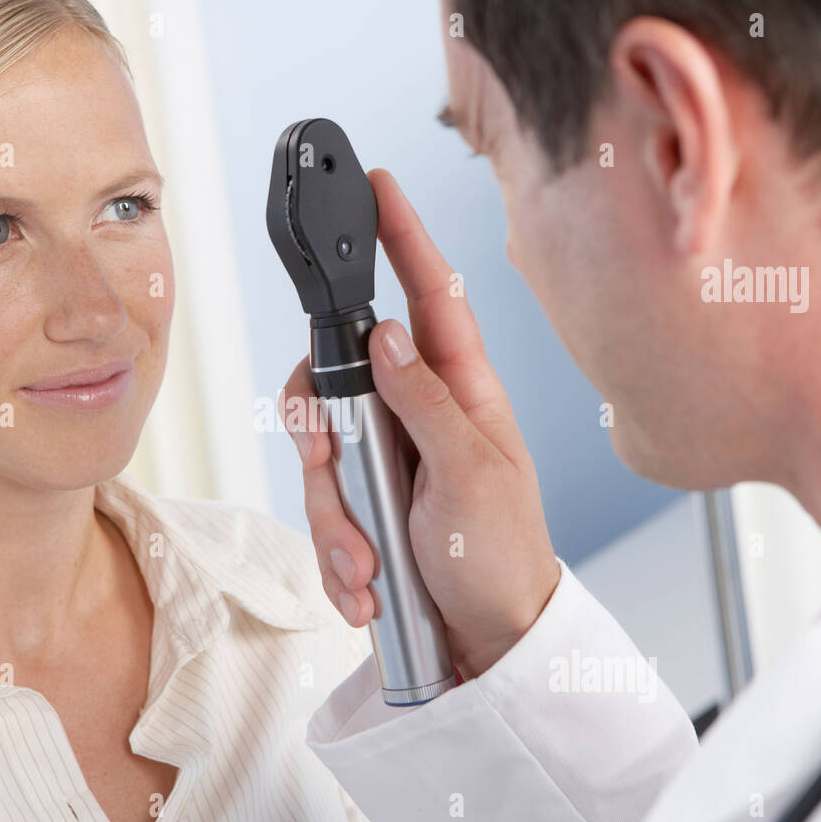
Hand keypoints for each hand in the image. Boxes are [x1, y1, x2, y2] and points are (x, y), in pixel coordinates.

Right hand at [280, 168, 560, 679]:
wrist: (489, 637)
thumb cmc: (502, 555)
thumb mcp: (472, 474)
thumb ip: (424, 401)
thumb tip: (385, 332)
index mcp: (460, 389)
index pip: (428, 294)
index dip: (403, 236)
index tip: (377, 184)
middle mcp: (416, 412)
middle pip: (335, 377)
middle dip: (319, 431)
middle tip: (327, 467)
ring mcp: (386, 459)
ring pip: (318, 455)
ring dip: (334, 520)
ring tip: (370, 568)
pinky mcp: (363, 503)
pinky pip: (321, 509)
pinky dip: (336, 554)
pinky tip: (367, 586)